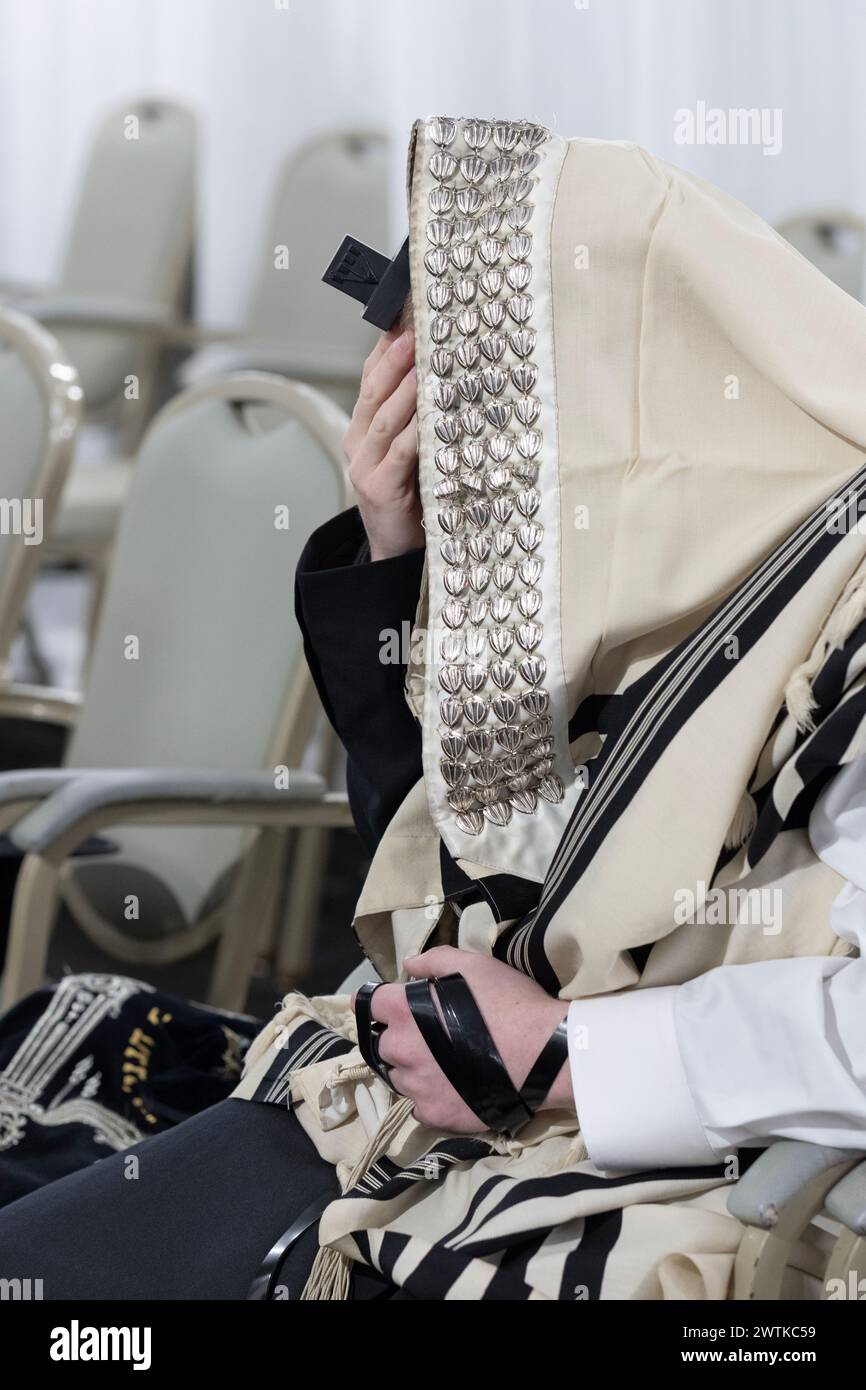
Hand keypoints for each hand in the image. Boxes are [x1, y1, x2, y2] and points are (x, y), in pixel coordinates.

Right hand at [343, 327, 423, 561]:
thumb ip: (415, 415)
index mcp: (361, 428)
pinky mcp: (381, 489)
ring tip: (423, 365)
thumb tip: (441, 372)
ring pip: (384, 420)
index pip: (369, 378)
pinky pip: (399, 454)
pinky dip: (414, 433)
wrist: (394, 547)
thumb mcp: (406, 448)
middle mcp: (357, 443)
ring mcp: (365, 467)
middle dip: (393, 360)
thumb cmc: (409, 494)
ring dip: (404, 390)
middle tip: (413, 332)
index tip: (402, 317)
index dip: (384, 347)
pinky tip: (429, 417)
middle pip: (373, 392)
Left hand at [352, 946, 572, 1133]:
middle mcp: (402, 1049)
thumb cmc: (509, 1002)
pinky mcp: (434, 1114)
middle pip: (383, 1043)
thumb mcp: (473, 965)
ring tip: (443, 1065)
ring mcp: (417, 1086)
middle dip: (400, 1037)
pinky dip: (430, 1096)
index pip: (370, 1004)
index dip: (384, 1002)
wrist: (545, 1054)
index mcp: (405, 1010)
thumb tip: (409, 964)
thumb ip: (433, 961)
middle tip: (430, 1036)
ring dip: (412, 1069)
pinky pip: (418, 1105)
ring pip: (398, 1077)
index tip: (396, 1007)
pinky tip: (453, 1088)